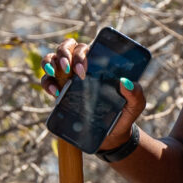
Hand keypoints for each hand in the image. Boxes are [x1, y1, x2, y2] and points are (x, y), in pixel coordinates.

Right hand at [35, 39, 147, 154]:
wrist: (111, 135)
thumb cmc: (123, 113)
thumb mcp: (135, 105)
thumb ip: (136, 94)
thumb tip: (125, 81)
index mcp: (99, 63)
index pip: (88, 47)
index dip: (83, 51)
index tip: (85, 66)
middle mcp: (81, 65)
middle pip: (67, 47)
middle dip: (65, 54)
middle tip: (71, 69)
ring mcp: (67, 77)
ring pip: (52, 58)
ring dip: (51, 61)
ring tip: (56, 72)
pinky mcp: (58, 91)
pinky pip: (47, 81)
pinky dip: (47, 83)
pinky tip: (55, 92)